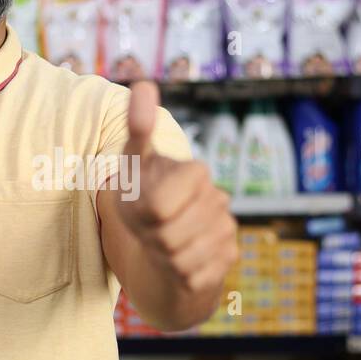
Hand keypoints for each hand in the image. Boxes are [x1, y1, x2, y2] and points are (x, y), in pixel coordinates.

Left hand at [118, 82, 237, 293]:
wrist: (161, 254)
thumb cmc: (141, 205)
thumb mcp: (131, 171)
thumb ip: (138, 130)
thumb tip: (143, 83)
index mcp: (193, 172)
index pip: (156, 205)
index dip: (140, 213)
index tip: (140, 205)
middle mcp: (216, 198)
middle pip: (167, 235)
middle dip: (150, 239)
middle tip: (150, 231)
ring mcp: (226, 228)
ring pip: (182, 258)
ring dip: (163, 259)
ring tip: (164, 246)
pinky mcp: (229, 258)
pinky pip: (195, 276)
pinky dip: (179, 276)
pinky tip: (183, 265)